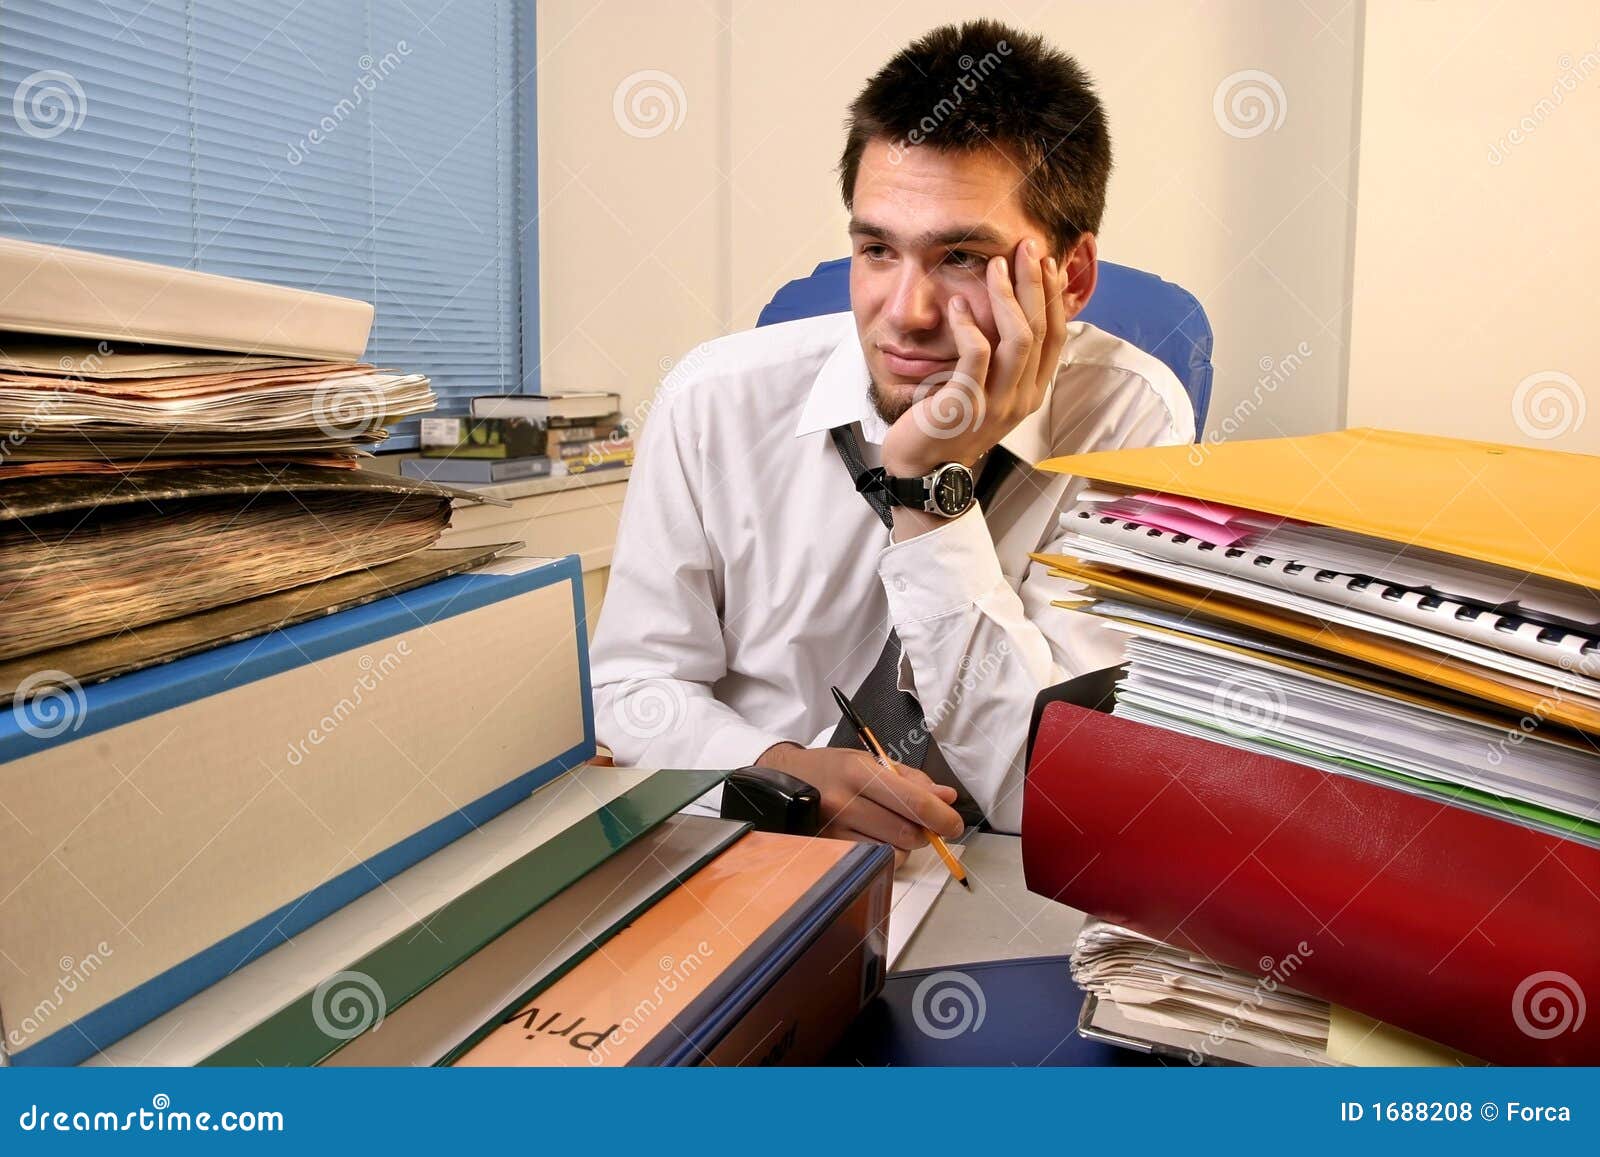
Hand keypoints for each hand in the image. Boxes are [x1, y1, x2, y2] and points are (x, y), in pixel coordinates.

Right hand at [757, 742, 962, 863]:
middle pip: (906, 833)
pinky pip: (872, 861)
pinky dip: (885, 854)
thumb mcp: (871, 761)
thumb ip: (913, 780)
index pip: (912, 802)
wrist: (784, 777)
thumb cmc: (833, 768)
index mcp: (859, 772)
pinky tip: (876, 838)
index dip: (941, 817)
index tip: (955, 824)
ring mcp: (833, 829)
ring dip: (904, 845)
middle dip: (925, 832)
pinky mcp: (828, 849)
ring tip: (892, 827)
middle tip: (923, 824)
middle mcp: (844, 801)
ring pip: (892, 852)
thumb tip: (947, 798)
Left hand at [880, 236, 1069, 479]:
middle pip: (1041, 328)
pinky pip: (976, 355)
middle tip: (1024, 246)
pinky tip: (956, 305)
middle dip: (1034, 282)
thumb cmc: (952, 422)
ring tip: (994, 265)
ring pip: (1017, 338)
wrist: (924, 468)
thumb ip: (1004, 358)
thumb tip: (1013, 311)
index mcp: (1032, 391)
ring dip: (1006, 296)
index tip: (1045, 260)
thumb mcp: (988, 388)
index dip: (1053, 295)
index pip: (1055, 334)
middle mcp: (1022, 398)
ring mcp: (997, 403)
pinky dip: (968, 324)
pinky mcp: (966, 404)